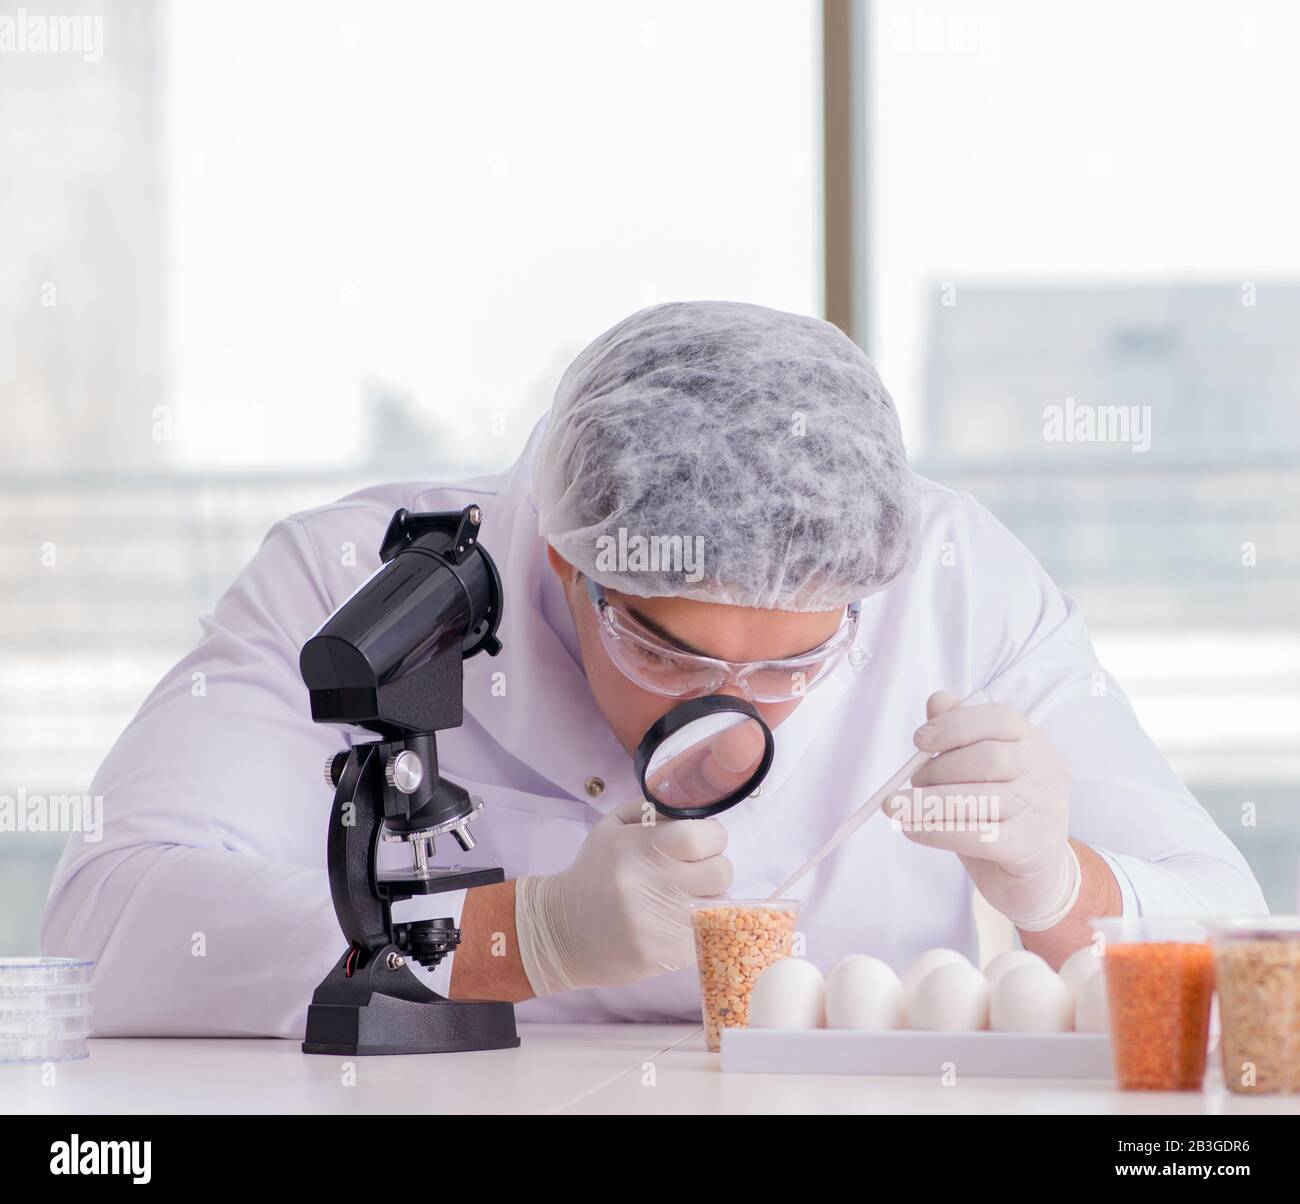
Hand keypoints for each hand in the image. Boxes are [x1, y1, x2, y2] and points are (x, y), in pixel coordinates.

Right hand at [514, 798, 732, 994]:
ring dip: (708, 899)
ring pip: (718, 905)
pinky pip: (707, 935)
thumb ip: (655, 809)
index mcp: (638, 848)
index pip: (701, 836)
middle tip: (694, 871)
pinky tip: (676, 921)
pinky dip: (699, 927)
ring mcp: (658, 924)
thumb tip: (696, 805)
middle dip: (713, 867)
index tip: (702, 842)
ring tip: (683, 898)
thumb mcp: (613, 827)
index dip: (712, 837)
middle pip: (720, 871)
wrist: (563, 930)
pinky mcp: (664, 957)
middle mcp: (649, 885)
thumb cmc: (595, 871)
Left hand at [889, 690, 1079, 931]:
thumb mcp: (980, 769)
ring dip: (929, 802)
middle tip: (914, 780)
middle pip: (989, 758)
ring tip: (898, 807)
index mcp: (1034, 742)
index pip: (1000, 719)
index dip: (954, 725)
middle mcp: (1045, 772)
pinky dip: (936, 831)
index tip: (919, 740)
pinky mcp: (1031, 848)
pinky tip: (911, 830)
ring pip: (979, 799)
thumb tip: (938, 700)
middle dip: (940, 768)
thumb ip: (961, 734)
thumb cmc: (1000, 811)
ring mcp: (1043, 811)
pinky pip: (977, 835)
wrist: (1036, 875)